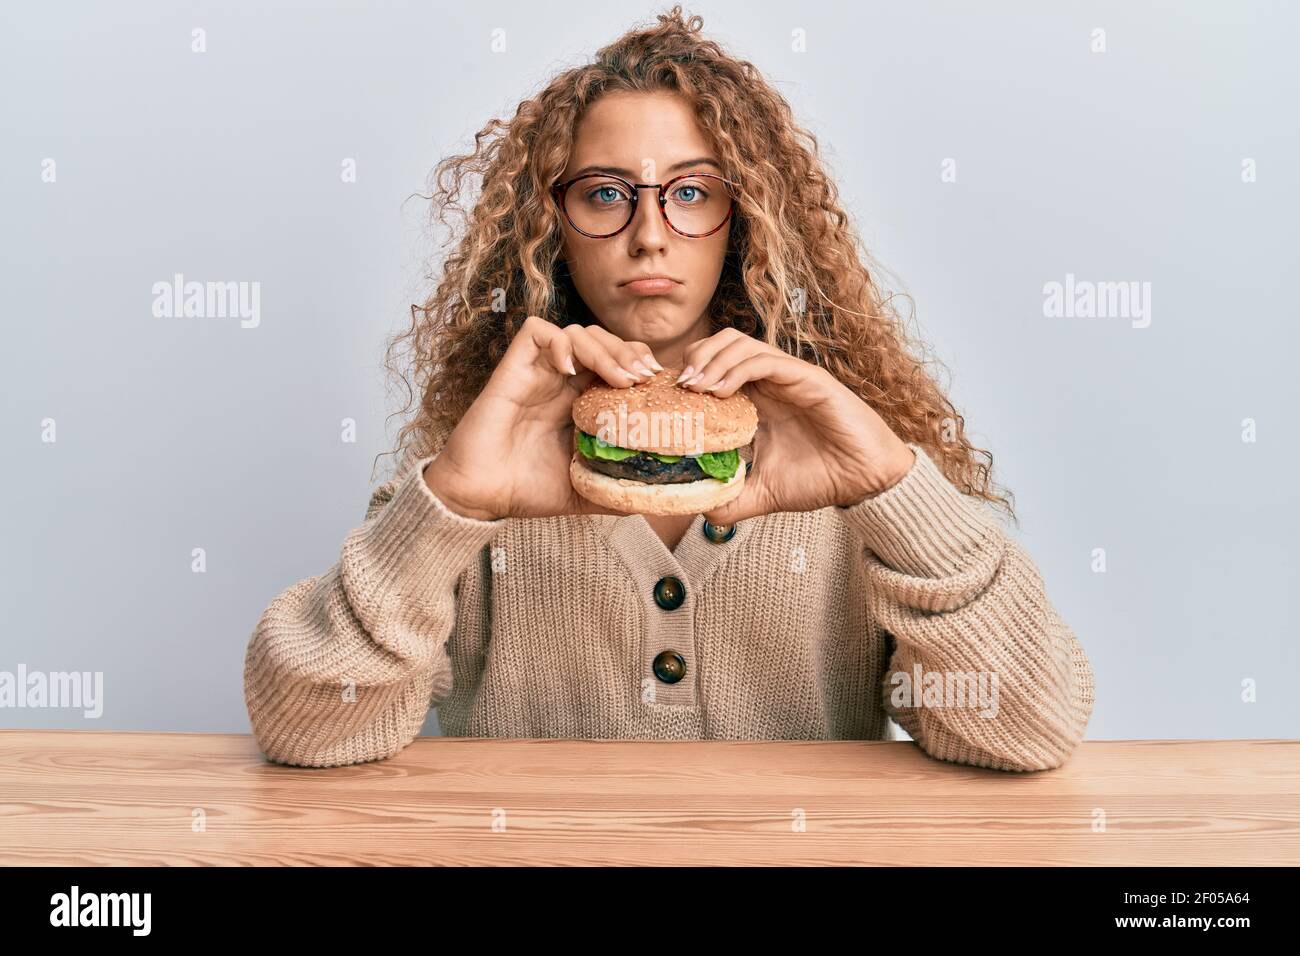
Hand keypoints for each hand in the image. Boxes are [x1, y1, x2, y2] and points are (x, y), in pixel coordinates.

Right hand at [424, 316, 661, 519]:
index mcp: (579, 403)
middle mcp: (561, 383)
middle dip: (628, 352)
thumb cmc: (527, 491)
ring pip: (577, 332)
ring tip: (618, 378)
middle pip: (603, 340)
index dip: (639, 363)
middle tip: (643, 379)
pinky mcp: (512, 369)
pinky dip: (560, 343)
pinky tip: (571, 371)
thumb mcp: (586, 492)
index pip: (617, 362)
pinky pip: (537, 332)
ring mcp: (538, 373)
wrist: (481, 497)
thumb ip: (618, 491)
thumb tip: (659, 498)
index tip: (657, 385)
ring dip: (604, 348)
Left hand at [673, 328, 916, 523]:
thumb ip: (731, 499)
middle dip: (691, 359)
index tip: (661, 398)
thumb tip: (698, 508)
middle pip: (719, 345)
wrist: (865, 482)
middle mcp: (768, 382)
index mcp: (756, 400)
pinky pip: (765, 360)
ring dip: (709, 359)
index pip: (711, 368)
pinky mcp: (806, 377)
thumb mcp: (763, 494)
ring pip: (738, 344)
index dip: (684, 375)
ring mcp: (787, 376)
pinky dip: (735, 369)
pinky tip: (717, 390)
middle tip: (674, 388)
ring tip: (691, 387)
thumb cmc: (821, 479)